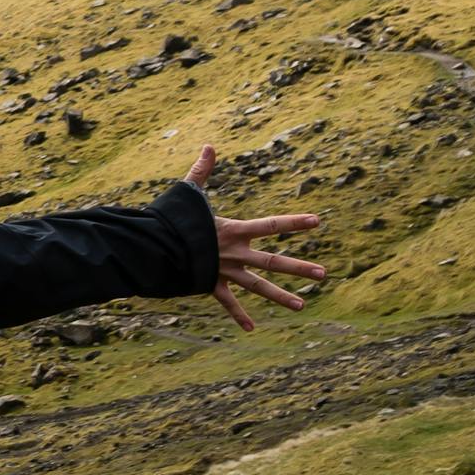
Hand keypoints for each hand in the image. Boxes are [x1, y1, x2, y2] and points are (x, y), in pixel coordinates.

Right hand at [185, 146, 326, 330]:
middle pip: (272, 262)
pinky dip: (238, 315)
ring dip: (280, 296)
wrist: (152, 249)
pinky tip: (252, 329)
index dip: (294, 222)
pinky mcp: (210, 284)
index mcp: (233, 230)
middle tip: (323, 275)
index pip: (270, 225)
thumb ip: (201, 170)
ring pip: (258, 286)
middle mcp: (234, 253)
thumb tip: (209, 145)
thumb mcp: (187, 192)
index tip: (317, 221)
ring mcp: (224, 271)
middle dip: (299, 268)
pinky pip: (227, 302)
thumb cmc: (169, 219)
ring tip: (302, 306)